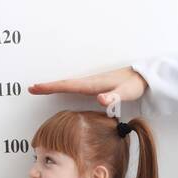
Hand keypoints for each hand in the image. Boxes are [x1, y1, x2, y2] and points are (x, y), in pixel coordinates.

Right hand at [29, 66, 147, 114]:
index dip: (51, 87)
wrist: (145, 77)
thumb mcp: (126, 92)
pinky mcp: (98, 86)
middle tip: (31, 88)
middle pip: (64, 84)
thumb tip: (100, 99)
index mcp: (93, 84)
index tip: (36, 87)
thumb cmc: (136, 85)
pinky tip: (64, 90)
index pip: (68, 86)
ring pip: (69, 85)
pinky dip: (66, 88)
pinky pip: (76, 87)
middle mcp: (91, 82)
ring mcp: (93, 84)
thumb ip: (114, 97)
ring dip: (55, 87)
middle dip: (48, 86)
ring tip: (41, 89)